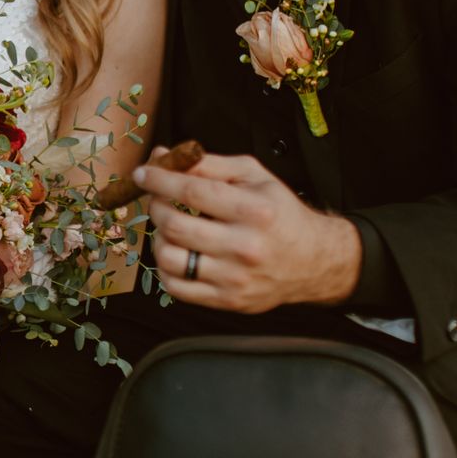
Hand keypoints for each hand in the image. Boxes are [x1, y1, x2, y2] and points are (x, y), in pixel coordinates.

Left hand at [132, 148, 361, 313]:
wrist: (313, 260)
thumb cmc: (279, 213)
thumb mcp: (254, 176)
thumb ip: (209, 164)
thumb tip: (163, 157)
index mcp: (253, 210)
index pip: (192, 191)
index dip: (159, 180)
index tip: (143, 173)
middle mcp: (244, 246)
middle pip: (174, 225)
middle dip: (156, 206)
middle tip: (158, 199)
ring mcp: (234, 278)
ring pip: (169, 258)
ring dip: (158, 238)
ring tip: (171, 229)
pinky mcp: (227, 300)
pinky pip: (176, 287)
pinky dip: (166, 268)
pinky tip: (178, 253)